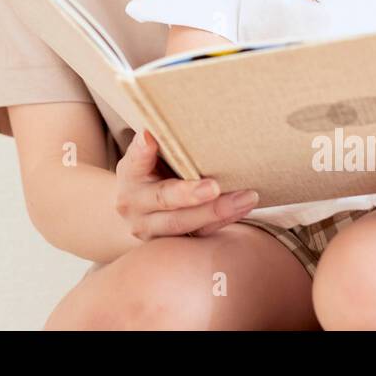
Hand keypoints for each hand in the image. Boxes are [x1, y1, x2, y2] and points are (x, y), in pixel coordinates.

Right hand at [115, 129, 259, 238]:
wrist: (139, 213)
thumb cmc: (148, 175)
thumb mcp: (142, 158)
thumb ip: (150, 147)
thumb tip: (151, 132)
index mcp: (129, 176)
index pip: (134, 161)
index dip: (142, 151)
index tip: (150, 138)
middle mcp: (137, 208)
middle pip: (164, 200)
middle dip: (190, 195)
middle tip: (214, 186)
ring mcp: (155, 230)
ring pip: (186, 224)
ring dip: (218, 211)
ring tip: (246, 197)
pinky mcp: (176, 243)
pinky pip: (202, 234)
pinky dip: (225, 220)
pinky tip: (244, 206)